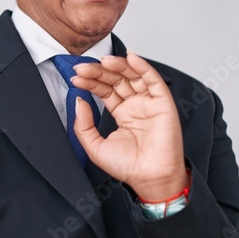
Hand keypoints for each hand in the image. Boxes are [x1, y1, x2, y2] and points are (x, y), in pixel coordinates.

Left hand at [70, 52, 188, 201]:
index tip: (75, 77)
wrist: (149, 179)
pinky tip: (130, 58)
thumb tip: (79, 101)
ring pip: (133, 76)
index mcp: (122, 113)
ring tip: (102, 61)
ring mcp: (149, 103)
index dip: (91, 82)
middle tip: (83, 67)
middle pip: (117, 79)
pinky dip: (143, 67)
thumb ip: (83, 125)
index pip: (105, 90)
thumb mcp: (94, 146)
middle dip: (99, 72)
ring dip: (118, 65)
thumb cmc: (128, 167)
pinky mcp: (163, 103)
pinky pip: (153, 80)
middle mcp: (136, 105)